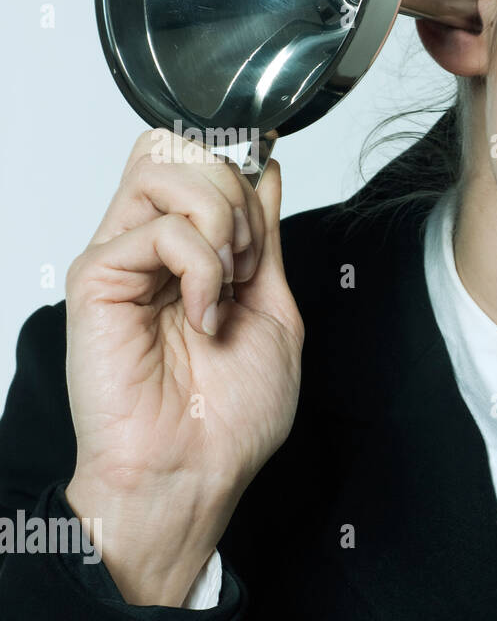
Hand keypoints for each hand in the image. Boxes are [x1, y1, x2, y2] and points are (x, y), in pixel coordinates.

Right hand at [63, 130, 303, 605]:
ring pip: (162, 167)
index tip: (263, 233)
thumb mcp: (275, 309)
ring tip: (226, 282)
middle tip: (247, 264)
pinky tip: (203, 313)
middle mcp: (151, 248)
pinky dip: (201, 265)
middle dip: (235, 195)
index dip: (243, 175)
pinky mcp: (97, 278)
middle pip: (181, 151)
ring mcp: (121, 259)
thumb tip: (266, 173)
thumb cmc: (231, 414)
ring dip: (220, 219)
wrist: (197, 470)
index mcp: (191, 253)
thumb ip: (266, 239)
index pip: (203, 163)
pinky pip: (157, 228)